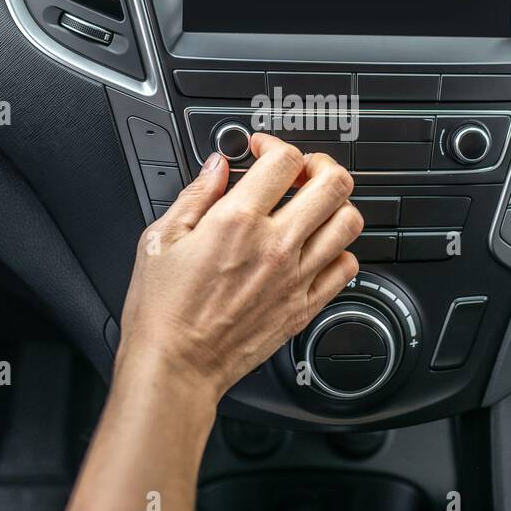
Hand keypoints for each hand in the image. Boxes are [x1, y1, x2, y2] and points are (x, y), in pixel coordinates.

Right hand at [115, 133, 362, 405]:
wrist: (176, 367)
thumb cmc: (162, 311)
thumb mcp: (160, 239)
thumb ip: (195, 195)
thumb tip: (216, 167)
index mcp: (237, 221)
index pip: (284, 159)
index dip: (275, 143)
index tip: (263, 150)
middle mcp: (275, 246)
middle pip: (333, 183)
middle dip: (320, 165)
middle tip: (301, 170)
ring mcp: (296, 277)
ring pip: (349, 222)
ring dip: (335, 205)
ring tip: (315, 206)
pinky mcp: (305, 306)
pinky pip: (347, 267)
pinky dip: (339, 250)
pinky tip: (316, 248)